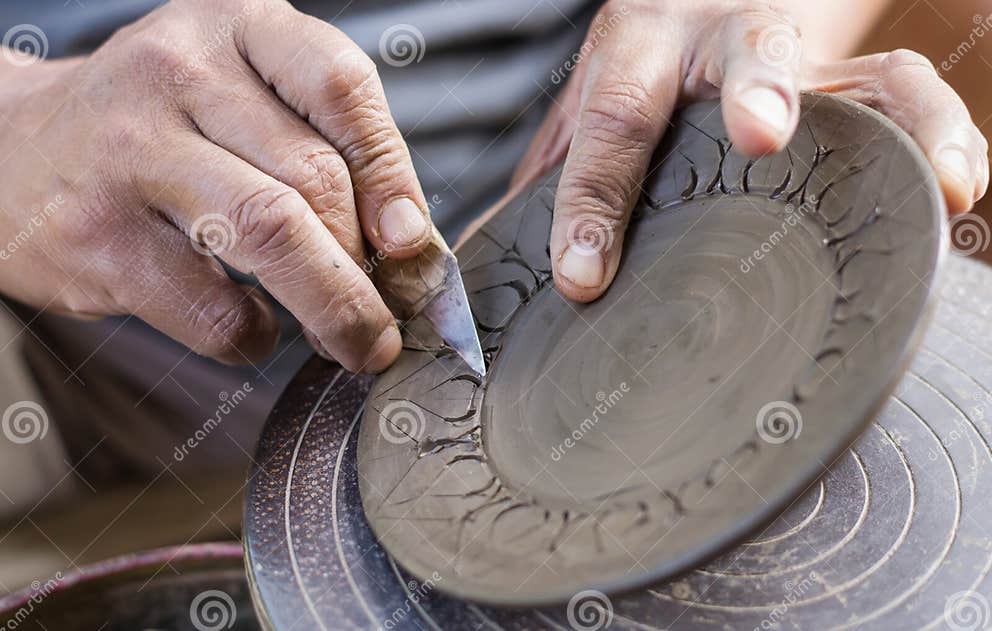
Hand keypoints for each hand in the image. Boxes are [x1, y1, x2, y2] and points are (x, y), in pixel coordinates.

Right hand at [0, 0, 435, 371]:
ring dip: (335, 309)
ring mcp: (130, 151)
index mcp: (234, 25)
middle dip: (371, 269)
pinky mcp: (96, 235)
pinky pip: (210, 305)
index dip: (392, 174)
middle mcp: (180, 72)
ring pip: (271, 236)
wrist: (11, 148)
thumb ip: (321, 146)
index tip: (413, 245)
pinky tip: (255, 332)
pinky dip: (253, 336)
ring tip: (360, 344)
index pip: (340, 86)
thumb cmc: (161, 128)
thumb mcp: (238, 94)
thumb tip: (409, 249)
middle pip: (313, 178)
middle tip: (395, 318)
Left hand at [513, 0, 989, 301]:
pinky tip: (956, 190)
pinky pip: (908, 97)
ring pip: (853, 75)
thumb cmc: (634, 76)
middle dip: (754, 91)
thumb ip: (550, 180)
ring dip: (886, 123)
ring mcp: (798, 61)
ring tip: (929, 180)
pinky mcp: (851, 81)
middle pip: (743, 53)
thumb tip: (485, 269)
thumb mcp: (580, 114)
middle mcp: (721, 43)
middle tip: (760, 135)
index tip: (582, 277)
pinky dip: (940, 140)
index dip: (592, 199)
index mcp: (636, 49)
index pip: (611, 120)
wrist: (696, 3)